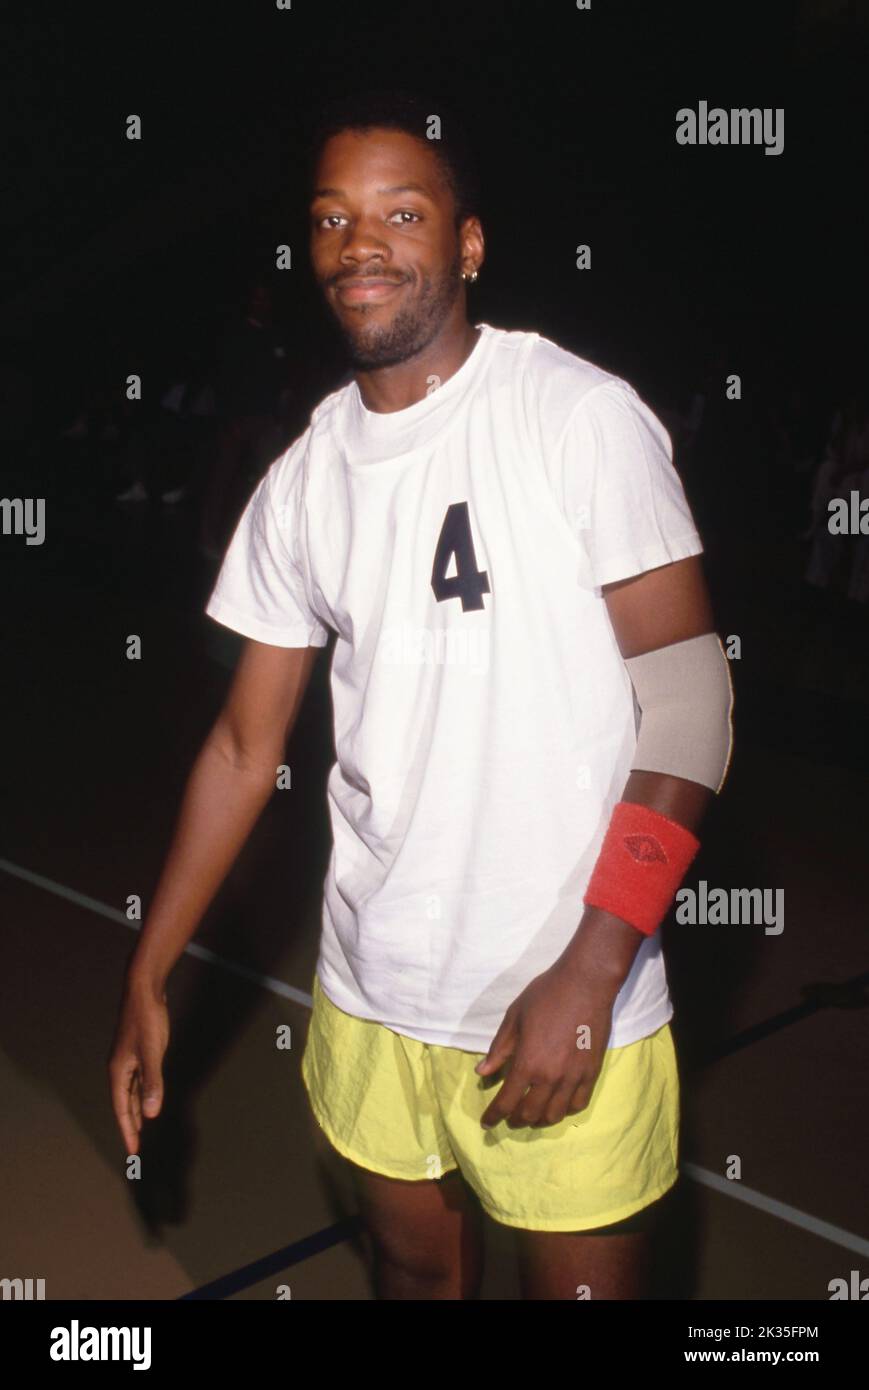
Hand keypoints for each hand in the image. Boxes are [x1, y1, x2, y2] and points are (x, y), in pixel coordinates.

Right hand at [108, 975, 169, 1154]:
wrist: (144, 990)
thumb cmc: (147, 1019)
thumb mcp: (152, 1052)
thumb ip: (152, 1083)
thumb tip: (151, 1114)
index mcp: (119, 1072)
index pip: (121, 1109)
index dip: (128, 1130)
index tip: (133, 1151)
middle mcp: (120, 1068)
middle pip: (123, 1104)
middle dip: (129, 1125)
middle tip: (135, 1147)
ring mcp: (128, 1059)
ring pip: (130, 1093)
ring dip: (134, 1111)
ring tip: (139, 1128)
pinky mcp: (137, 1051)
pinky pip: (137, 1081)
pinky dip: (140, 1094)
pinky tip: (146, 1098)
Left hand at [475, 959, 616, 1129]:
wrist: (586, 984)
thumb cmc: (545, 995)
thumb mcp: (514, 1018)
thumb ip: (499, 1049)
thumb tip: (482, 1073)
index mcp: (527, 1063)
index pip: (506, 1102)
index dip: (493, 1116)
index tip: (486, 1123)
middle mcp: (550, 1077)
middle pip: (529, 1113)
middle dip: (514, 1119)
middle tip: (508, 1116)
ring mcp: (573, 1077)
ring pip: (554, 1115)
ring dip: (539, 1119)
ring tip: (531, 1113)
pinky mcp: (592, 1073)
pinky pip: (577, 1104)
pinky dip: (564, 1109)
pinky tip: (557, 1103)